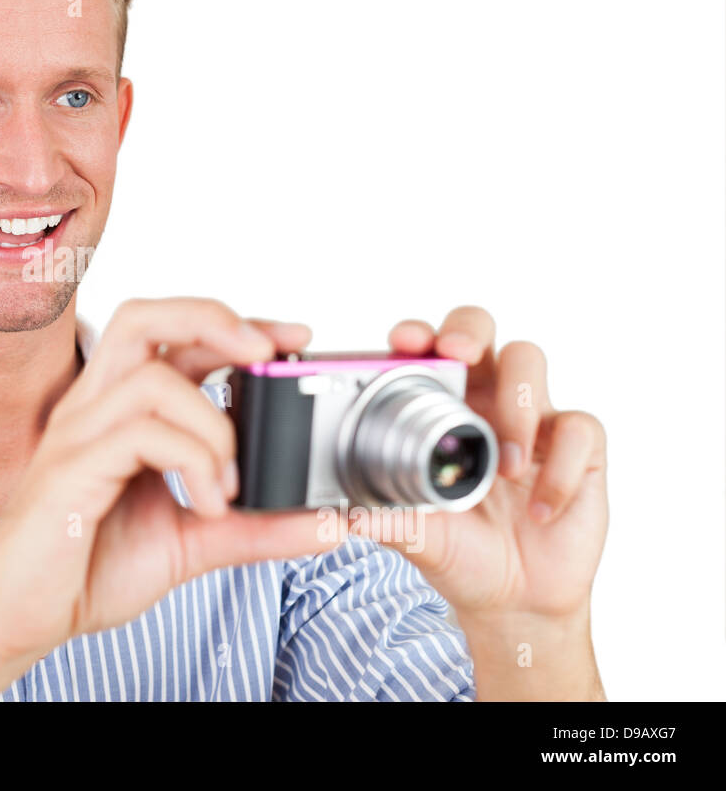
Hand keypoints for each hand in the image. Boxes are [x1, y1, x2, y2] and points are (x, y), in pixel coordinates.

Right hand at [0, 297, 340, 688]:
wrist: (21, 618)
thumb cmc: (88, 569)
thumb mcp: (193, 542)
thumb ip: (254, 526)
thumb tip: (326, 522)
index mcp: (118, 411)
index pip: (173, 335)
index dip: (233, 324)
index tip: (292, 338)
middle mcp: (93, 409)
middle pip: (143, 319)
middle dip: (213, 320)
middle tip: (267, 354)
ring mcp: (77, 435)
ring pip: (152, 380)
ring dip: (214, 426)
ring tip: (230, 484)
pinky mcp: (69, 470)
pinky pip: (140, 435)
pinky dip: (192, 462)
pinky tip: (207, 504)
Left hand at [349, 305, 607, 626]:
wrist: (514, 599)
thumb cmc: (460, 550)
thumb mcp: (417, 536)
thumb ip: (387, 519)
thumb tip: (344, 515)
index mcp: (439, 408)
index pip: (427, 350)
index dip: (417, 334)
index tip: (403, 342)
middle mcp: (484, 399)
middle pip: (479, 327)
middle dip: (466, 329)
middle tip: (458, 353)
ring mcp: (534, 417)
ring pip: (529, 360)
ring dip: (516, 406)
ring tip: (505, 469)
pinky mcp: (580, 448)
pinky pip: (581, 429)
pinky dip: (559, 469)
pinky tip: (539, 510)